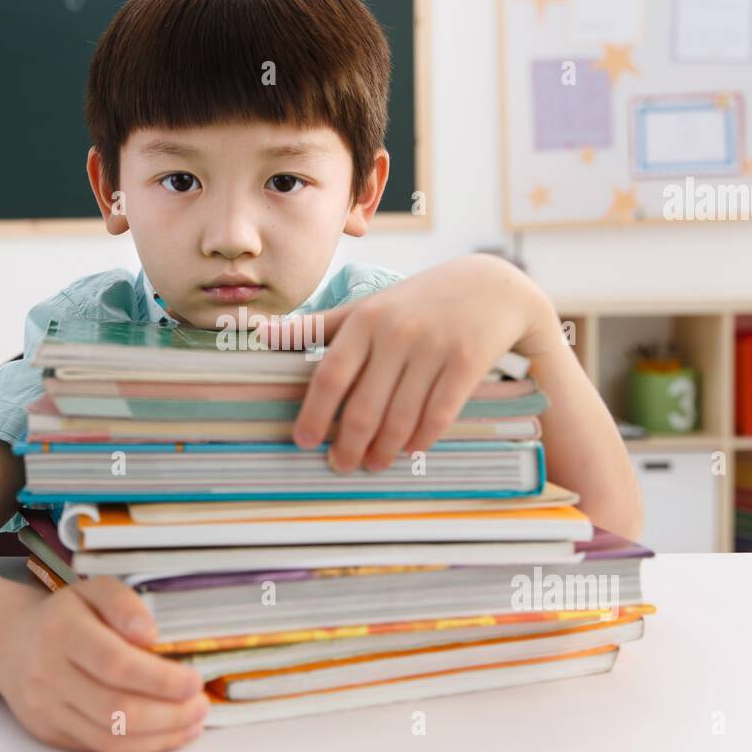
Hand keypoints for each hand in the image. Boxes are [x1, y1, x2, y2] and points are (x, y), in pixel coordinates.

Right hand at [0, 576, 208, 751]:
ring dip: (161, 735)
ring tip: (193, 720)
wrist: (10, 642)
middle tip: (202, 704)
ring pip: (110, 737)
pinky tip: (168, 733)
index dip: (161, 678)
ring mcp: (46, 708)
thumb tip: (151, 635)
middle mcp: (48, 673)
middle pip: (116, 708)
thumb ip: (125, 604)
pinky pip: (100, 749)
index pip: (115, 663)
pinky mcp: (49, 732)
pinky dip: (141, 746)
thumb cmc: (65, 615)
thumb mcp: (95, 590)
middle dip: (170, 713)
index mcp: (62, 631)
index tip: (195, 679)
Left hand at [272, 255, 553, 473]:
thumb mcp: (369, 306)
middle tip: (341, 465)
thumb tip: (261, 334)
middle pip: (364, 406)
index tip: (304, 442)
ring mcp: (434, 348)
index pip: (330, 376)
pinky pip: (438, 415)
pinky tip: (411, 449)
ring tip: (374, 463)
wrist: (490, 286)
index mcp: (365, 319)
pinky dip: (421, 438)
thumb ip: (320, 326)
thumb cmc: (418, 302)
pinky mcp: (467, 362)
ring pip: (401, 417)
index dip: (314, 415)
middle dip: (349, 444)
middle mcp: (397, 333)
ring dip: (384, 450)